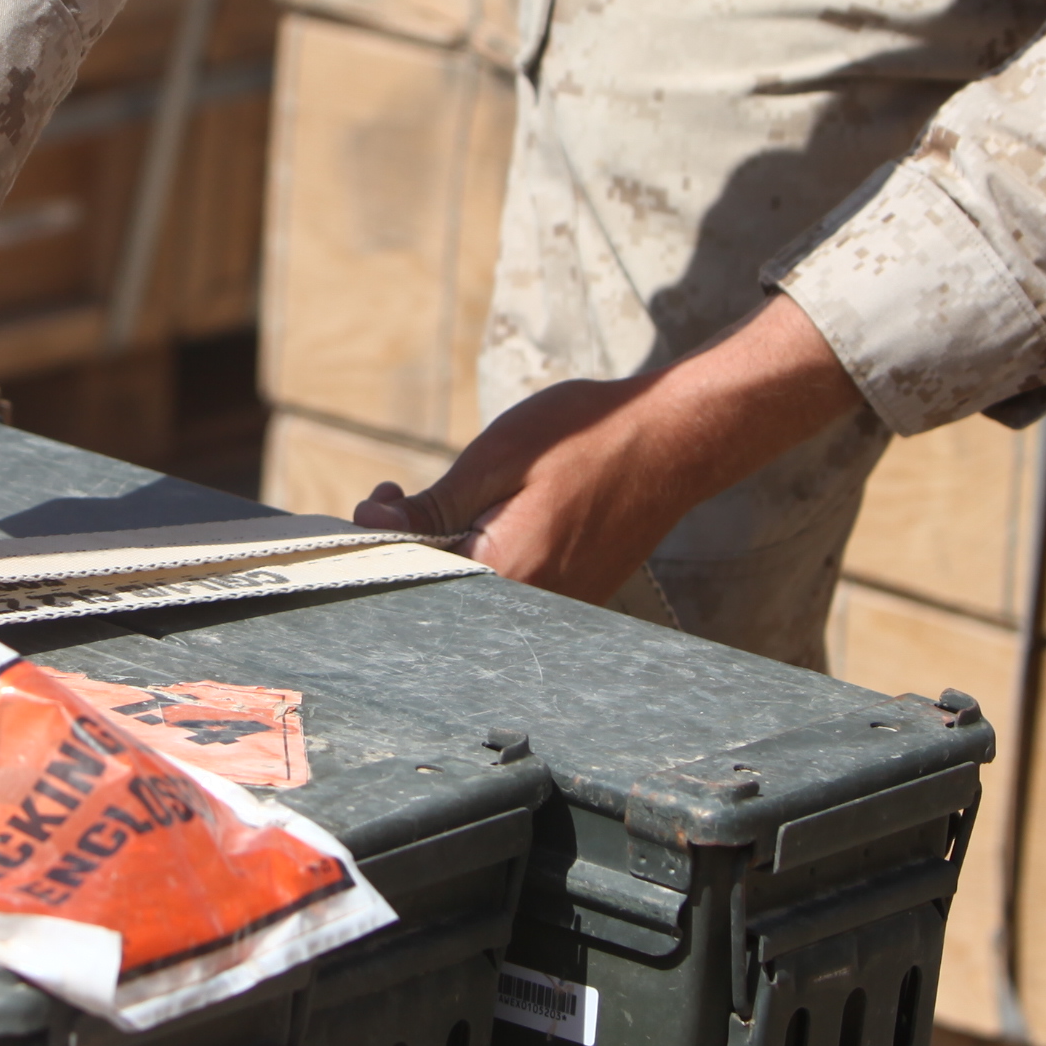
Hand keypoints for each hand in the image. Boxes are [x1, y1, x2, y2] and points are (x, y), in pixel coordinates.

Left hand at [351, 294, 864, 604]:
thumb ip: (431, 507)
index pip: (415, 582)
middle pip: (443, 593)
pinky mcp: (575, 592)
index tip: (383, 498)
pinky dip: (482, 553)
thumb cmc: (585, 438)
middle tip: (400, 495)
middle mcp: (533, 607)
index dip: (384, 543)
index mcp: (506, 578)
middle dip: (410, 545)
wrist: (673, 438)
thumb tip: (372, 527)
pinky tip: (485, 512)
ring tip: (440, 498)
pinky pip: (509, 586)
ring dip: (445, 547)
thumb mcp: (493, 460)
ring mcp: (560, 605)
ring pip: (475, 589)